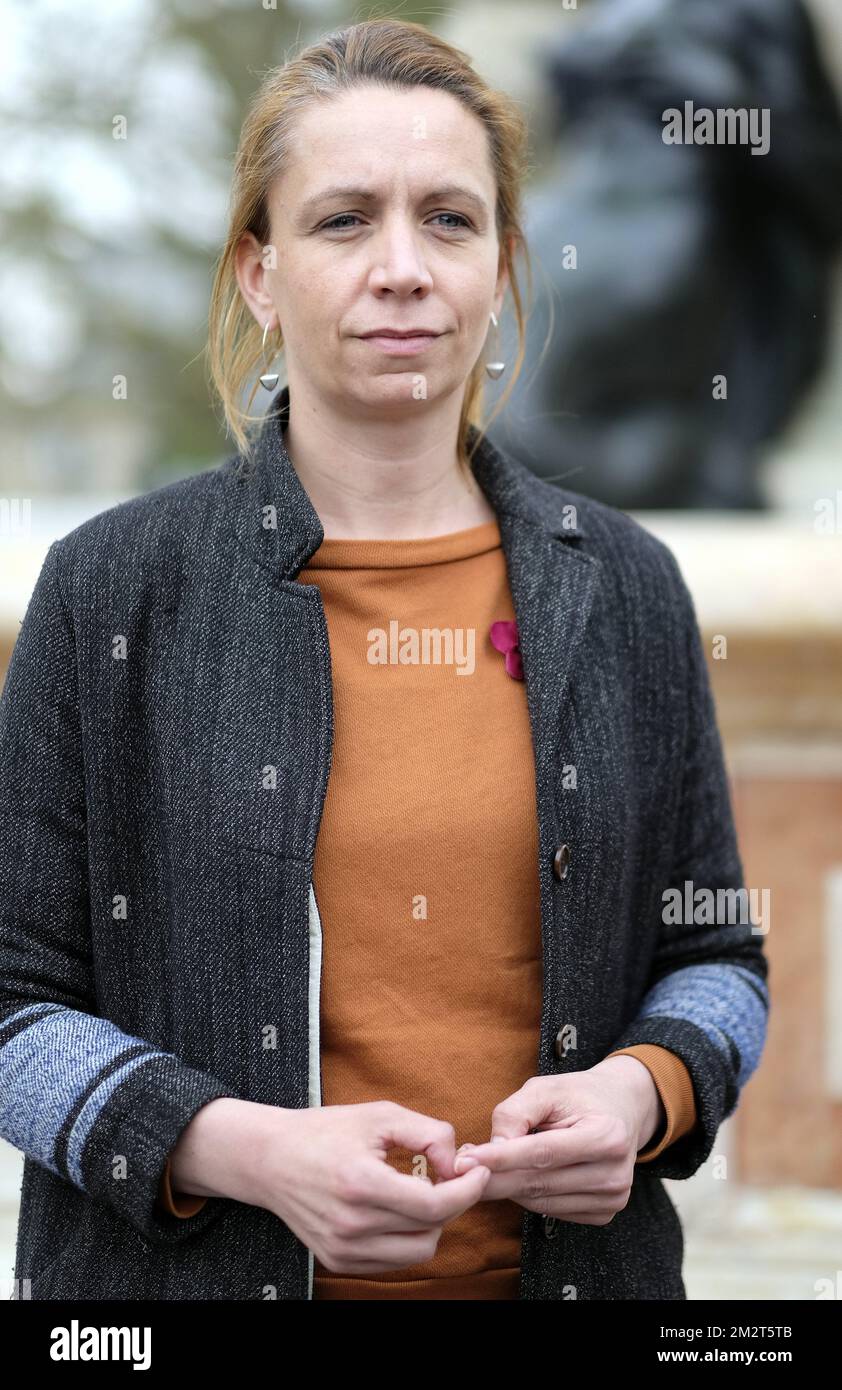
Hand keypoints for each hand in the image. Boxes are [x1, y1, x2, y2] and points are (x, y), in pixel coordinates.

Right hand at [249, 1100, 490, 1273]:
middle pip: (431, 1228)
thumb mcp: (380, 1115)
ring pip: (418, 1251)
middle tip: (448, 1175)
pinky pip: (394, 1260)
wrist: (269, 1158)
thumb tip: (457, 1165)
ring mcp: (342, 1248)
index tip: (478, 1171)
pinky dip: (408, 1237)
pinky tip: (398, 1208)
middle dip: (453, 1200)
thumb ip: (429, 1133)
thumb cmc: (325, 1130)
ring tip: (420, 1192)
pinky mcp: (337, 1260)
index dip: (467, 1190)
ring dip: (432, 1223)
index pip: (433, 1205)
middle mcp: (351, 1224)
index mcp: (361, 1183)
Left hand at [450, 1057, 664, 1225]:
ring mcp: (612, 1198)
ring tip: (484, 1166)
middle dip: (494, 1177)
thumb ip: (515, 1113)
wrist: (621, 1109)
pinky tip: (515, 1177)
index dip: (502, 1158)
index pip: (543, 1154)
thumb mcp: (546, 1088)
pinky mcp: (604, 1213)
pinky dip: (527, 1197)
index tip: (466, 1159)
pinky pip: (551, 1212)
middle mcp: (615, 1173)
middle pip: (540, 1182)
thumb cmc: (579, 1096)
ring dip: (506, 1188)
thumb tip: (490, 1150)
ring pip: (540, 1202)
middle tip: (460, 1167)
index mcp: (607, 1136)